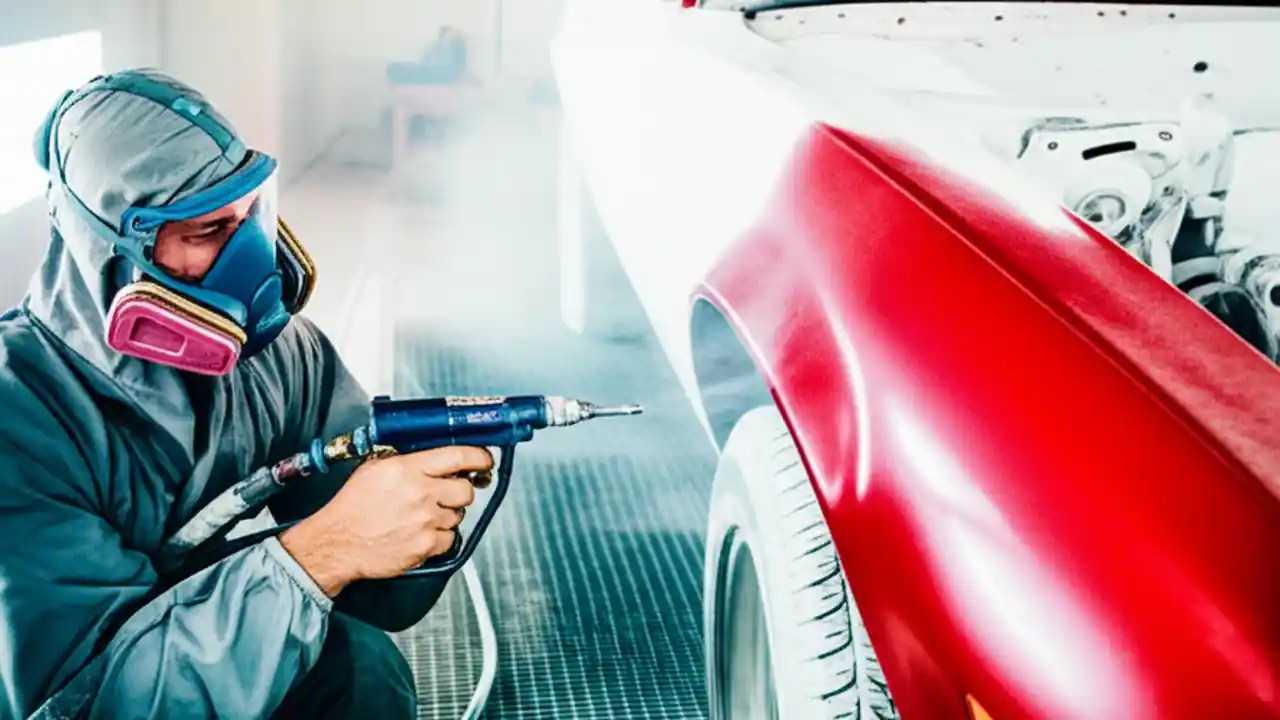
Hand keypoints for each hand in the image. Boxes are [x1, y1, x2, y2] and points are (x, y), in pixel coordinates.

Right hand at [280, 445, 493, 596]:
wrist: (337, 543)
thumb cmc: (352, 507)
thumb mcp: (374, 469)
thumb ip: (406, 460)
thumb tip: (434, 457)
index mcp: (407, 469)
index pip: (458, 456)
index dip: (479, 457)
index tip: (485, 460)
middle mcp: (420, 493)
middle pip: (466, 490)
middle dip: (460, 491)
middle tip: (446, 494)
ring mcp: (425, 521)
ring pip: (458, 516)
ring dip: (446, 516)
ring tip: (421, 516)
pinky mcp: (425, 546)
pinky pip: (450, 539)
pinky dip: (439, 538)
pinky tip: (420, 533)